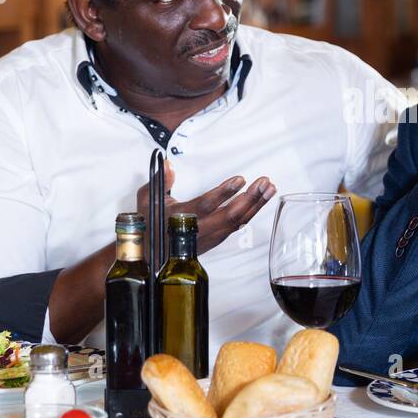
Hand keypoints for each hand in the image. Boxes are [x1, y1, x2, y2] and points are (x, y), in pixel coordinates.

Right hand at [135, 160, 275, 254]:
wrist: (152, 253)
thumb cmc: (152, 221)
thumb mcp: (148, 199)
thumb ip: (159, 181)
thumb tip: (169, 163)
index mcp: (180, 218)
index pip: (205, 205)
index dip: (223, 193)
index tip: (239, 180)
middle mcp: (198, 230)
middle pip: (229, 216)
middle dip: (249, 199)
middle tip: (264, 182)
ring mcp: (210, 236)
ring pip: (237, 222)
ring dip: (255, 204)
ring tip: (269, 187)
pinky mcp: (217, 239)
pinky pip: (238, 226)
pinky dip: (252, 212)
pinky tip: (262, 199)